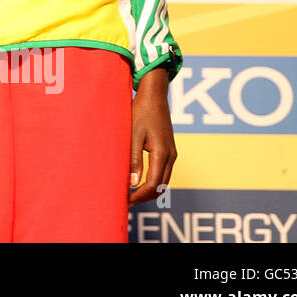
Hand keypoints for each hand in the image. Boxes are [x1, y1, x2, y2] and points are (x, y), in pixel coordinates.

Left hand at [128, 66, 175, 204]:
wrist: (154, 95)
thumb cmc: (141, 111)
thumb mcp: (133, 134)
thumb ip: (133, 159)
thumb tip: (132, 183)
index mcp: (162, 154)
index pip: (153, 185)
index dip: (139, 196)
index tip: (124, 200)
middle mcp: (171, 156)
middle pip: (161, 187)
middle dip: (144, 197)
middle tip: (125, 201)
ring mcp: (172, 154)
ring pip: (163, 181)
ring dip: (148, 190)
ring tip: (129, 194)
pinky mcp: (169, 150)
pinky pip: (163, 172)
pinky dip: (152, 181)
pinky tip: (138, 181)